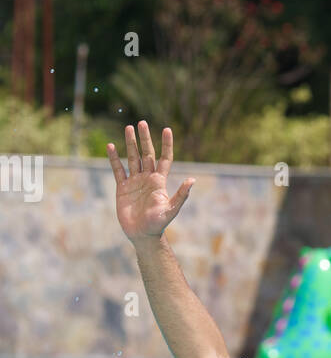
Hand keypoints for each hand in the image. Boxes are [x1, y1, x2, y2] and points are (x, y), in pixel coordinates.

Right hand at [108, 122, 194, 242]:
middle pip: (146, 153)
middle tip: (141, 122)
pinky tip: (111, 147)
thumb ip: (181, 195)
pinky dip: (114, 159)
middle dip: (144, 138)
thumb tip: (192, 180)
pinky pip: (118, 170)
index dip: (166, 144)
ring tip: (128, 128)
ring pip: (132, 158)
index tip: (166, 129)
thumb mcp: (171, 209)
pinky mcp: (122, 188)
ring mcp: (135, 182)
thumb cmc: (158, 224)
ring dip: (130, 143)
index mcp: (160, 181)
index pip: (164, 158)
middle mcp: (147, 178)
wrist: (142, 235)